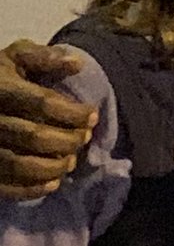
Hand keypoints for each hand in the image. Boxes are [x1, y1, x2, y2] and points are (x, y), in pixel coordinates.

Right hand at [0, 41, 96, 199]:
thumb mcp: (15, 56)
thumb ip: (43, 58)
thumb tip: (77, 63)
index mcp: (1, 88)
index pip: (41, 103)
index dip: (71, 112)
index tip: (93, 116)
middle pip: (33, 136)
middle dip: (66, 140)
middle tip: (84, 139)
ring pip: (18, 164)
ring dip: (51, 167)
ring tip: (71, 162)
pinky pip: (3, 186)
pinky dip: (29, 190)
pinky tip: (52, 184)